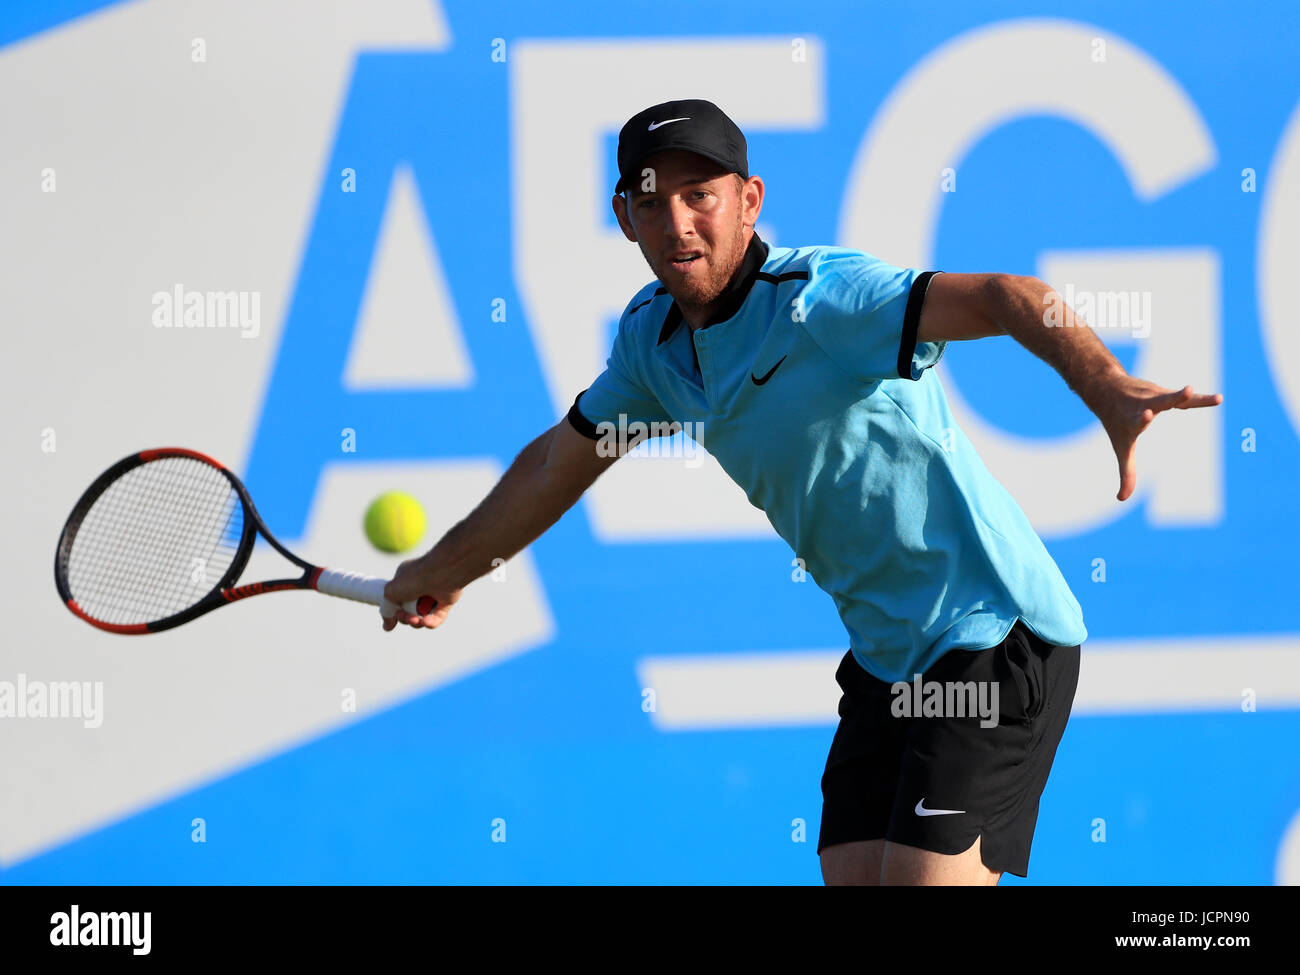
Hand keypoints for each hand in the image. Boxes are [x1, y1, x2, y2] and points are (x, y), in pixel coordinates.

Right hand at [381, 555, 461, 631]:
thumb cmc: (415, 578)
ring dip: (417, 622)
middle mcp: (418, 587)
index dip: (393, 612)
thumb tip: (388, 626)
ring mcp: (432, 596)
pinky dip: (431, 622)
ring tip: (416, 619)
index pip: (396, 600)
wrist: (441, 573)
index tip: (391, 622)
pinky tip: (426, 621)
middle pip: (408, 612)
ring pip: (421, 617)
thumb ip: (387, 608)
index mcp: (404, 581)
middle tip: (405, 615)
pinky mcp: (444, 603)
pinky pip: (436, 619)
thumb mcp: (391, 592)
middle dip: (405, 618)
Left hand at [1089, 372, 1222, 501]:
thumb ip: (1127, 471)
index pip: (1139, 419)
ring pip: (1176, 396)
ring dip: (1188, 396)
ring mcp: (1155, 394)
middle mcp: (1145, 403)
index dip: (1144, 417)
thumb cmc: (1116, 422)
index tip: (1148, 414)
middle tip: (1188, 390)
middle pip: (1162, 400)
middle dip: (1175, 397)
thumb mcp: (1121, 446)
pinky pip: (1186, 398)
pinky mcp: (1165, 390)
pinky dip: (1200, 399)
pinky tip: (1217, 399)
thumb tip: (1122, 499)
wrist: (1108, 389)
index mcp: (1133, 418)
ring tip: (1211, 396)